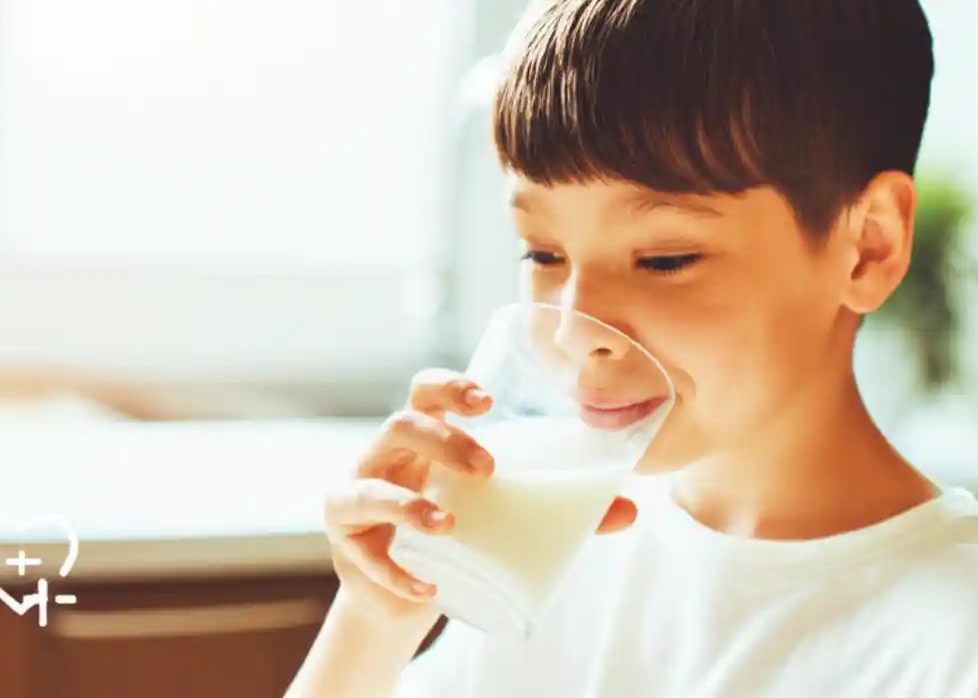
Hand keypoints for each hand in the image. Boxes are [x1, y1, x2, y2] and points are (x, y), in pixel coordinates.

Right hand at [323, 368, 638, 627]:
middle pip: (399, 426)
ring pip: (369, 488)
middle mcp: (383, 458)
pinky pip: (365, 556)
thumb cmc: (457, 530)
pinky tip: (427, 588)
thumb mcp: (500, 513)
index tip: (487, 400)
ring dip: (410, 505)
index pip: (424, 391)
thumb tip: (630, 509)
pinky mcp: (348, 545)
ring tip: (449, 525)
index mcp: (423, 438)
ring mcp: (356, 498)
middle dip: (443, 441)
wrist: (404, 590)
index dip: (449, 386)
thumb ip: (559, 509)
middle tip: (489, 467)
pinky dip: (397, 573)